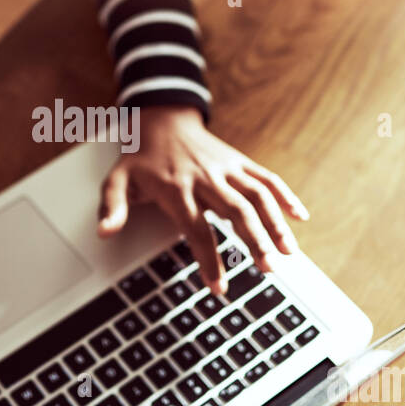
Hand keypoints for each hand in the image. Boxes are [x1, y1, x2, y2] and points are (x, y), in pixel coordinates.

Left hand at [97, 104, 308, 294]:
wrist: (162, 118)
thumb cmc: (141, 157)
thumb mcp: (118, 179)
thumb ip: (112, 206)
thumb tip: (104, 232)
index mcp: (176, 188)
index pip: (196, 230)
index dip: (208, 260)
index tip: (219, 287)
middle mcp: (206, 178)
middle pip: (235, 212)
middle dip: (254, 241)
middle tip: (268, 270)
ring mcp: (227, 168)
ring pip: (257, 196)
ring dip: (275, 224)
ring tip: (289, 253)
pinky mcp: (240, 162)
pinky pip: (267, 178)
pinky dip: (285, 196)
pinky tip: (300, 217)